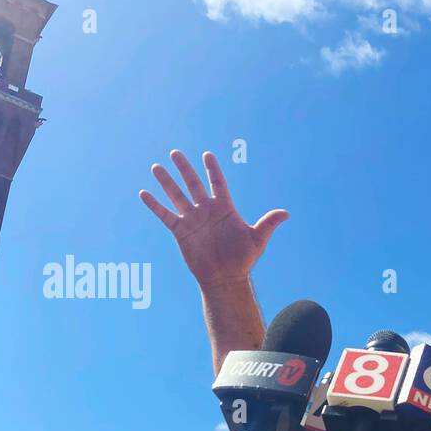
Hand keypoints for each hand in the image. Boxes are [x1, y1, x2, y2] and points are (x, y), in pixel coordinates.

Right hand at [140, 150, 287, 289]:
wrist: (225, 278)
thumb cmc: (243, 259)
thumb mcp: (257, 239)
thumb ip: (268, 223)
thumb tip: (286, 213)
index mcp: (224, 208)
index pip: (217, 183)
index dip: (212, 169)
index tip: (207, 154)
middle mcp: (206, 211)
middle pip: (193, 184)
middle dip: (185, 168)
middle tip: (175, 152)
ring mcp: (193, 220)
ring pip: (177, 196)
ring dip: (166, 182)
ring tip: (156, 167)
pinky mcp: (181, 231)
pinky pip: (165, 215)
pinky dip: (155, 205)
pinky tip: (143, 193)